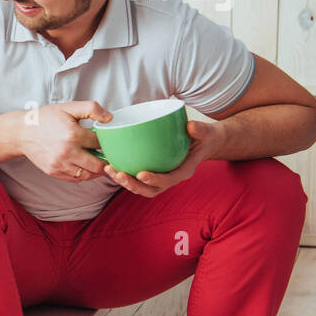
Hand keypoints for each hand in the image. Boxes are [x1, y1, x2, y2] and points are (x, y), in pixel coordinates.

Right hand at [18, 101, 111, 181]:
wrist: (22, 132)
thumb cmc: (46, 119)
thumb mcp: (69, 107)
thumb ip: (91, 108)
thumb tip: (109, 119)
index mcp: (73, 135)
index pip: (100, 144)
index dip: (105, 142)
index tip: (104, 140)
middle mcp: (67, 152)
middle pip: (98, 165)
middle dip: (104, 160)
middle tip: (104, 154)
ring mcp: (60, 164)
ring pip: (88, 175)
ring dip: (95, 170)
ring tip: (95, 160)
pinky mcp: (54, 172)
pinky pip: (76, 179)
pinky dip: (83, 174)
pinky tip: (83, 165)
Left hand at [101, 119, 226, 197]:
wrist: (201, 143)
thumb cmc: (203, 138)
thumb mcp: (206, 132)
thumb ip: (200, 130)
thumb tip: (190, 125)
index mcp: (183, 171)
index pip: (168, 180)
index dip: (155, 180)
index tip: (141, 174)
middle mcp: (170, 178)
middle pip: (150, 189)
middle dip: (133, 185)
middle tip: (119, 174)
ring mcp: (160, 177)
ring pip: (140, 187)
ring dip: (123, 182)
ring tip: (109, 170)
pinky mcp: (152, 172)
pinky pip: (135, 178)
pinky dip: (123, 174)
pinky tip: (110, 163)